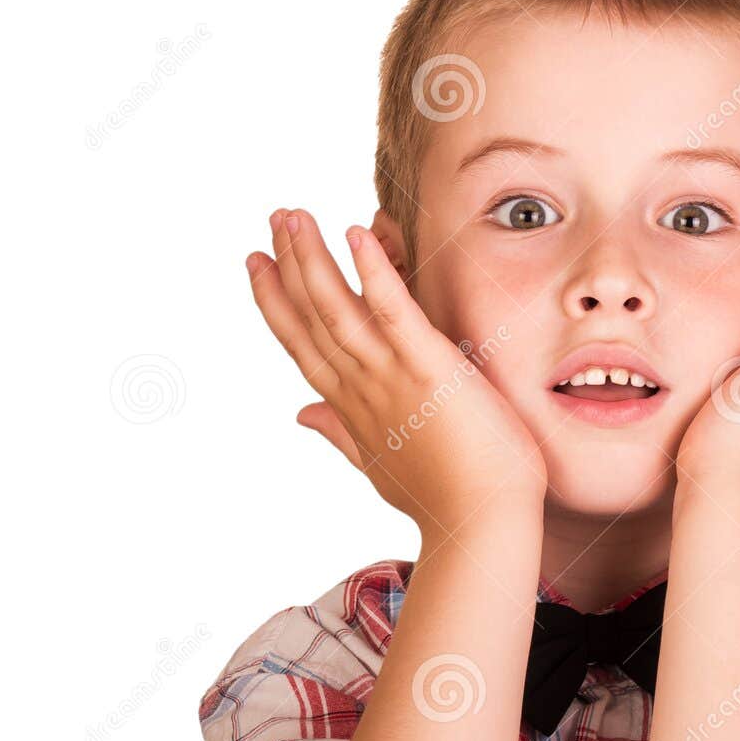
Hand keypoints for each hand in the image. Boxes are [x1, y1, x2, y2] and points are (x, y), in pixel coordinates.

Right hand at [247, 208, 546, 536]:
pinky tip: (356, 234)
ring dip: (313, 259)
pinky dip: (374, 273)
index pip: (305, 346)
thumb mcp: (379, 463)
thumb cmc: (443, 498)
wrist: (481, 525)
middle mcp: (363, 389)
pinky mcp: (429, 368)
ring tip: (294, 215)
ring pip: (338, 309)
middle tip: (274, 220)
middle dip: (289, 267)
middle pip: (312, 319)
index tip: (258, 265)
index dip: (278, 303)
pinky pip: (394, 312)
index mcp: (353, 408)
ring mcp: (392, 377)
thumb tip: (303, 415)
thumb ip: (340, 432)